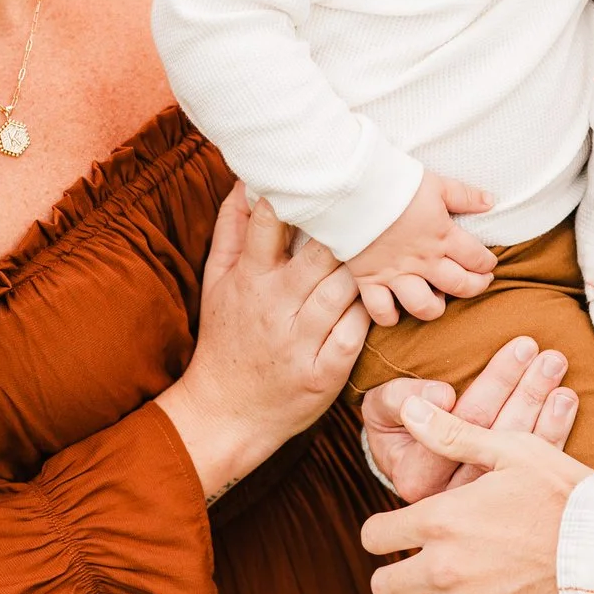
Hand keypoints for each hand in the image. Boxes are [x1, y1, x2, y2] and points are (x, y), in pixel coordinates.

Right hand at [158, 184, 368, 503]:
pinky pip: (356, 331)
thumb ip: (230, 230)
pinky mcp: (325, 373)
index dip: (295, 201)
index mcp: (249, 281)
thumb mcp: (217, 283)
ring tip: (375, 257)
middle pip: (321, 254)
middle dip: (344, 233)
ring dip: (363, 271)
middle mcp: (275, 308)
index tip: (315, 184)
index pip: (270, 226)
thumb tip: (245, 183)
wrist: (227, 411)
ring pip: (345, 289)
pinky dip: (367, 313)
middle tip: (364, 216)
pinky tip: (371, 301)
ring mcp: (301, 342)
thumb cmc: (226, 338)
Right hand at [345, 169, 495, 325]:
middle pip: (460, 285)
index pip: (476, 258)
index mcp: (442, 235)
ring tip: (438, 299)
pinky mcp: (369, 279)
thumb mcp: (436, 184)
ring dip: (436, 307)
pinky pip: (381, 311)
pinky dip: (389, 317)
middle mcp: (423, 260)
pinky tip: (396, 310)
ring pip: (424, 307)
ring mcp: (396, 273)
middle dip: (476, 286)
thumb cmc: (395, 183)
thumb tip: (491, 201)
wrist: (353, 188)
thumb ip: (464, 195)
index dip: (487, 263)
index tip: (488, 264)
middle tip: (478, 282)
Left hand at [360, 398, 590, 593]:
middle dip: (398, 577)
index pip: (373, 537)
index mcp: (441, 519)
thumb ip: (453, 435)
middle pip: (382, 585)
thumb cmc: (567, 498)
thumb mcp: (513, 452)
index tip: (402, 538)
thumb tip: (409, 408)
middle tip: (422, 573)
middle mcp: (441, 569)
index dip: (384, 536)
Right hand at [363, 337, 578, 501]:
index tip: (520, 348)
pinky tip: (567, 401)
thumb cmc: (393, 424)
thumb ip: (400, 397)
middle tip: (549, 355)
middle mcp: (450, 499)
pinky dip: (555, 431)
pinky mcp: (505, 503)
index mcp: (416, 477)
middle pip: (496, 439)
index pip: (463, 425)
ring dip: (542, 406)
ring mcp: (481, 507)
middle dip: (525, 390)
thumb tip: (441, 397)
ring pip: (519, 456)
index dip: (495, 383)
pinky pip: (535, 470)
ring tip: (558, 366)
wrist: (401, 458)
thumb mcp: (382, 407)